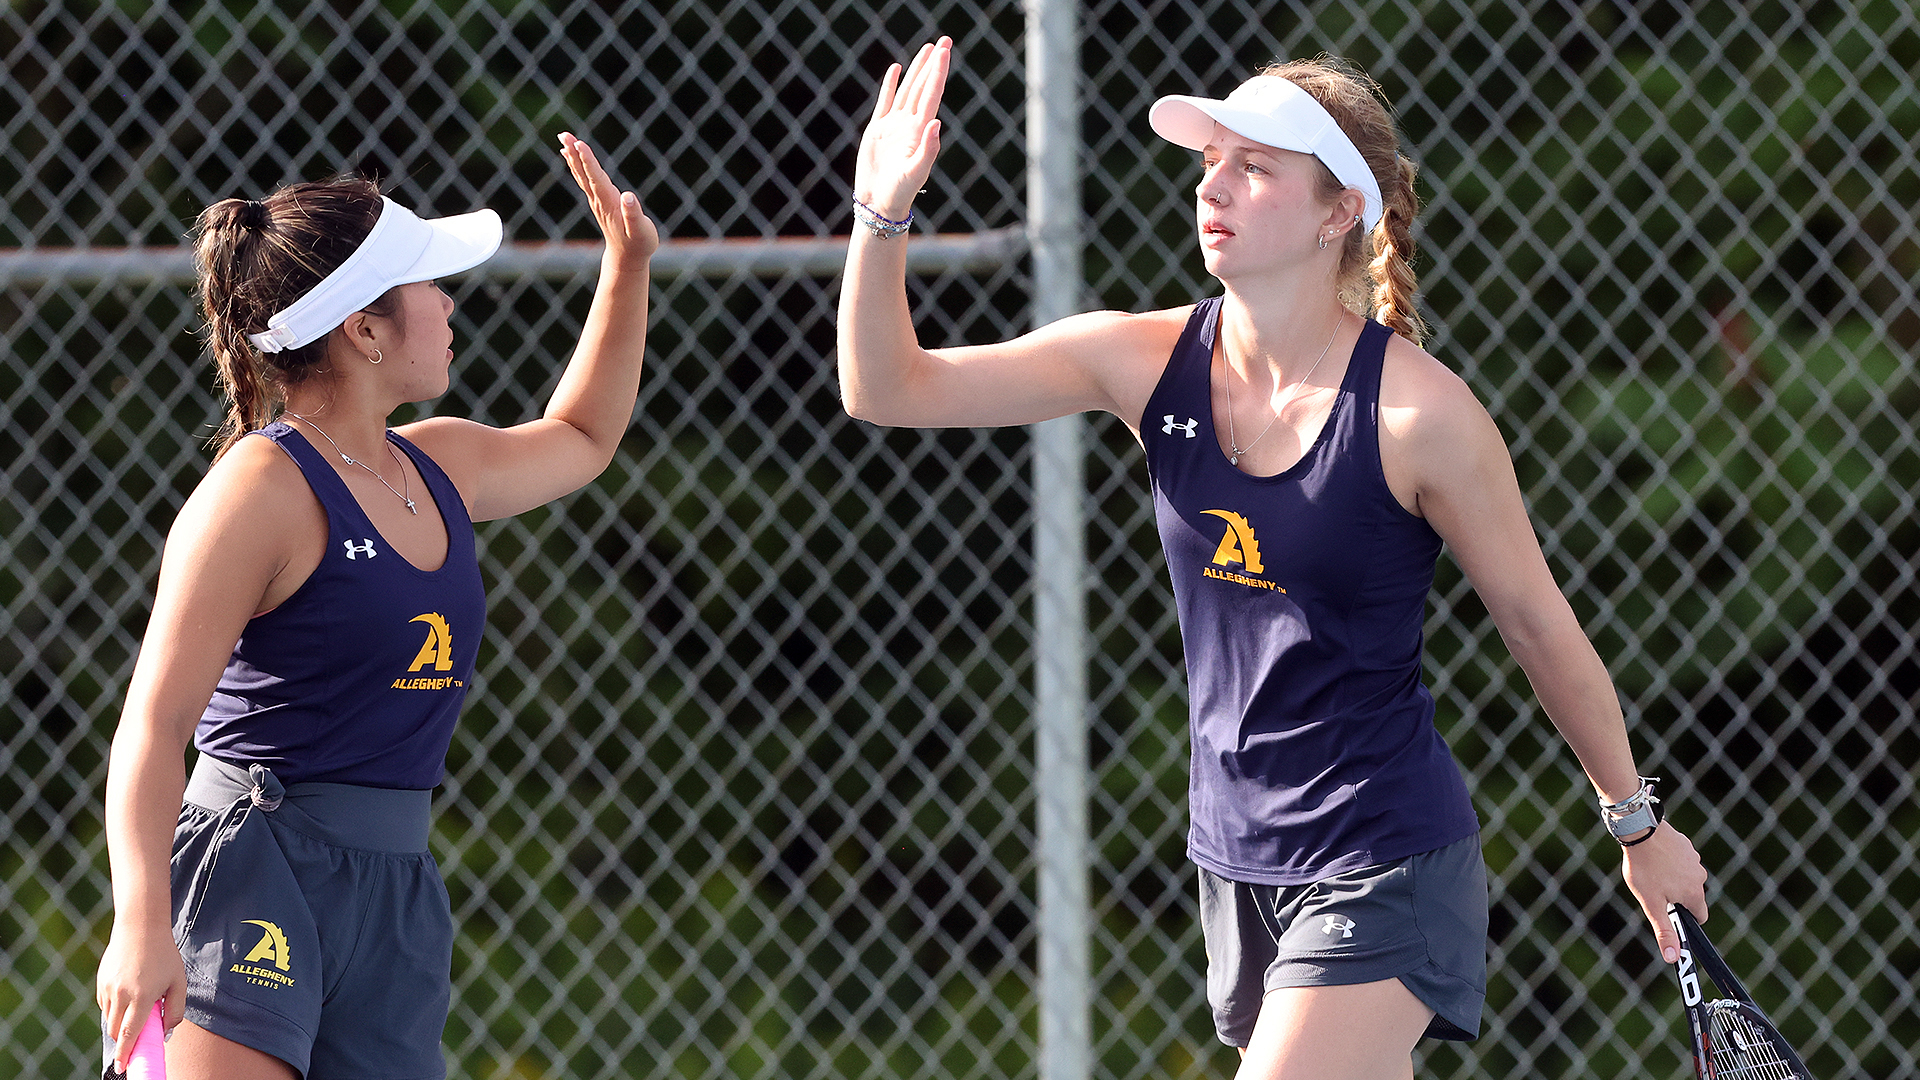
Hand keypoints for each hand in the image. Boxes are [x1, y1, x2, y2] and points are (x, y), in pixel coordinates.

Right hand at [97, 924, 186, 1070]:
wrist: (140, 928)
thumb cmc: (164, 955)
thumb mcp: (178, 981)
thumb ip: (175, 1010)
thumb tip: (165, 1033)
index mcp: (142, 996)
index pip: (130, 1034)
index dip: (126, 1053)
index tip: (122, 1068)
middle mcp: (121, 995)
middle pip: (117, 1030)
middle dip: (126, 1038)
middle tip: (139, 1034)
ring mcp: (108, 989)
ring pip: (110, 1019)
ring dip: (122, 1021)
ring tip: (140, 1000)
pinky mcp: (100, 983)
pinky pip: (106, 1005)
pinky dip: (116, 1008)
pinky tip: (130, 991)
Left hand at [558, 132, 657, 271]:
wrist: (626, 258)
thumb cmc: (638, 244)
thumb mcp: (641, 232)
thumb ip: (634, 215)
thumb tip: (628, 197)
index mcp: (610, 204)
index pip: (597, 179)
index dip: (588, 162)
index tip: (580, 144)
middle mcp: (599, 200)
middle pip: (584, 173)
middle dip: (575, 153)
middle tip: (564, 135)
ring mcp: (596, 200)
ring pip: (581, 174)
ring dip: (572, 156)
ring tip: (564, 138)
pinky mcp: (597, 200)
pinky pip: (584, 178)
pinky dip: (576, 165)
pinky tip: (570, 155)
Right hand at [853, 37, 950, 219]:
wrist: (879, 203)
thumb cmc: (900, 192)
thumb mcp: (916, 172)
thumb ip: (928, 149)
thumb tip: (936, 122)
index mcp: (921, 131)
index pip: (932, 94)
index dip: (938, 72)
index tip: (945, 51)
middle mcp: (910, 124)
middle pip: (923, 86)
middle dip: (933, 64)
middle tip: (944, 41)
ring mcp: (894, 125)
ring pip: (908, 90)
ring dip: (917, 70)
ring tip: (927, 49)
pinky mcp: (878, 130)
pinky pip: (886, 101)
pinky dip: (891, 85)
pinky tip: (896, 69)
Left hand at [1621, 821, 1709, 963]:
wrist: (1640, 830)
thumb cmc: (1644, 868)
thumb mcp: (1652, 904)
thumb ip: (1664, 930)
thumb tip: (1674, 958)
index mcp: (1694, 893)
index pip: (1700, 916)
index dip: (1686, 919)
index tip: (1670, 915)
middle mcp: (1699, 876)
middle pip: (1691, 896)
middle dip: (1674, 897)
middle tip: (1653, 891)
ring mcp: (1693, 858)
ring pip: (1684, 877)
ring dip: (1671, 878)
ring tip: (1651, 872)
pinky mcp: (1685, 845)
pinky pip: (1679, 860)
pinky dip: (1669, 862)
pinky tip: (1654, 857)